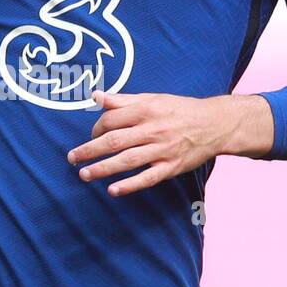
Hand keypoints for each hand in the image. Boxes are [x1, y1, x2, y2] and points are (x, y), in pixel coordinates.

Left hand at [66, 89, 271, 195]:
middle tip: (72, 158)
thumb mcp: (153, 99)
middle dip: (89, 150)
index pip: (111, 119)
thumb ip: (123, 100)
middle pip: (114, 141)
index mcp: (146, 110)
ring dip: (103, 168)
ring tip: (84, 174)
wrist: (215, 124)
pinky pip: (148, 178)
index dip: (96, 128)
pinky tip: (113, 190)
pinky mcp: (171, 167)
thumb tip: (96, 96)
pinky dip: (130, 185)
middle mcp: (153, 129)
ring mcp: (162, 150)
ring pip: (127, 160)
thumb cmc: (180, 110)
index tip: (91, 136)